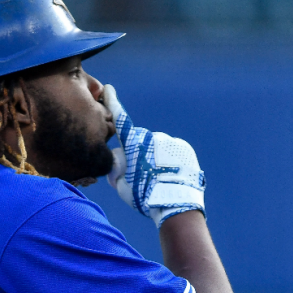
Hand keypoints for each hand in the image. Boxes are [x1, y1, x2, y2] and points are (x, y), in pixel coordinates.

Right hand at [101, 85, 205, 227]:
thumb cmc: (144, 197)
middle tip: (141, 174)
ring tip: (159, 179)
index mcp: (133, 144)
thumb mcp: (121, 185)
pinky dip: (169, 160)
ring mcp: (169, 141)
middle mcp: (151, 137)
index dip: (113, 103)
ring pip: (157, 146)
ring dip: (155, 158)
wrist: (176, 203)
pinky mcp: (183, 147)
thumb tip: (117, 159)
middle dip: (138, 152)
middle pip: (140, 140)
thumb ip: (116, 168)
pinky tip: (171, 175)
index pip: (120, 119)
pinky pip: (172, 151)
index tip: (109, 89)